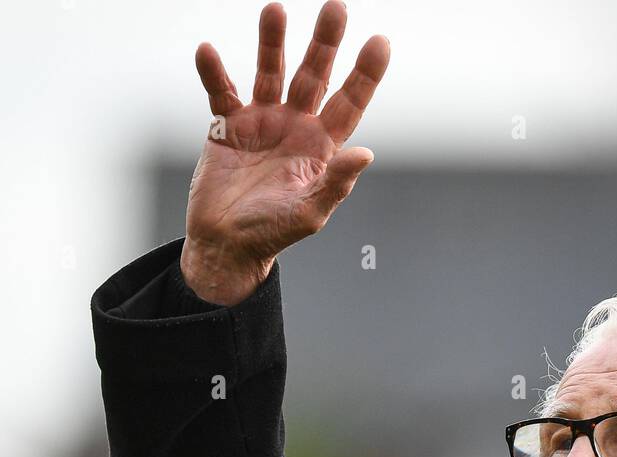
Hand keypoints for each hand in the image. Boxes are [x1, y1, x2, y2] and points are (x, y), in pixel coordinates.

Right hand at [181, 0, 388, 304]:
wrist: (227, 244)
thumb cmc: (273, 232)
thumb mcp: (310, 212)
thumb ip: (336, 182)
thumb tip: (366, 153)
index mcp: (321, 146)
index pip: (348, 103)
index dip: (365, 75)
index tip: (380, 42)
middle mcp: (295, 126)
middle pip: (315, 75)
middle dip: (326, 42)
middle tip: (337, 7)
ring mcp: (262, 121)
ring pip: (271, 72)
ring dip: (272, 43)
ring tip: (275, 10)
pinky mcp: (228, 125)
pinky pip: (221, 92)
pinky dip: (213, 73)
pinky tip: (207, 53)